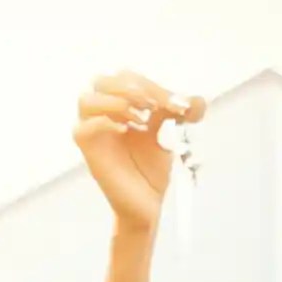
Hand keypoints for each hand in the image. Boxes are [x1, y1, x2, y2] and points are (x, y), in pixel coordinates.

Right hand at [72, 70, 205, 232]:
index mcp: (118, 105)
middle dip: (130, 87)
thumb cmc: (152, 169)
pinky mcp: (88, 151)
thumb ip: (177, 114)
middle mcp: (101, 114)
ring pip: (86, 99)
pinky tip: (126, 131)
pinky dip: (104, 123)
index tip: (178, 104)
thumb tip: (198, 100)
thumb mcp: (167, 135)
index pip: (127, 78)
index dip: (152, 86)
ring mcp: (92, 132)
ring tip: (141, 118)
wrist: (147, 203)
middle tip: (154, 105)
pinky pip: (83, 128)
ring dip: (115, 102)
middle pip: (101, 81)